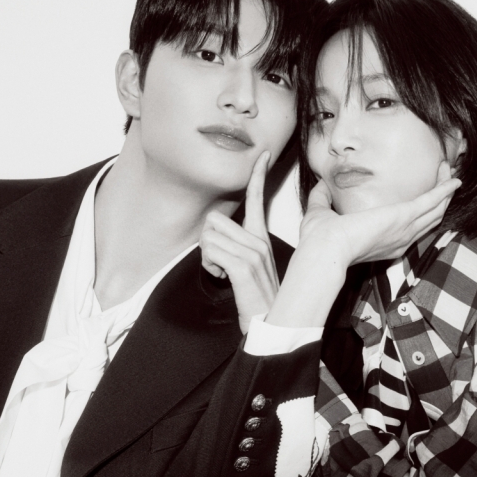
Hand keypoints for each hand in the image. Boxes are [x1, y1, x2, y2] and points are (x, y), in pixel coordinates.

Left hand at [200, 151, 278, 333]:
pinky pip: (210, 251)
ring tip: (224, 272)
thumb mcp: (250, 266)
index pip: (257, 198)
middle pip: (214, 219)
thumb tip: (215, 237)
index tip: (262, 155)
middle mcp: (258, 240)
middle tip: (220, 262)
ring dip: (207, 256)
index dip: (258, 174)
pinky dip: (210, 266)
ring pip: (208, 236)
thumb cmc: (257, 297)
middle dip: (207, 241)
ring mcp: (253, 252)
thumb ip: (237, 246)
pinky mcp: (243, 266)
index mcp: (260, 237)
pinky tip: (224, 278)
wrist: (269, 321)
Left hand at [299, 161, 460, 268]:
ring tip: (449, 172)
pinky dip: (443, 191)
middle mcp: (399, 241)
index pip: (408, 229)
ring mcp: (404, 231)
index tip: (423, 197)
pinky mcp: (405, 216)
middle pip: (429, 219)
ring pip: (435, 211)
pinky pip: (431, 203)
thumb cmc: (319, 241)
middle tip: (443, 178)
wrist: (324, 249)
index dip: (418, 212)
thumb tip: (322, 184)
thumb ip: (322, 198)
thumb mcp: (321, 213)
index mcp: (382, 242)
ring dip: (444, 191)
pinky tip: (453, 181)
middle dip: (438, 198)